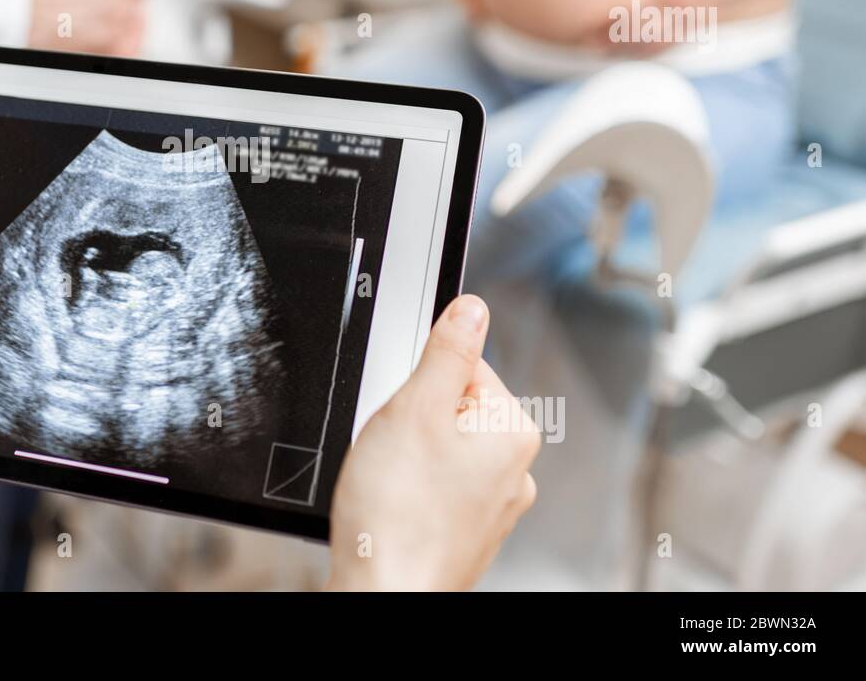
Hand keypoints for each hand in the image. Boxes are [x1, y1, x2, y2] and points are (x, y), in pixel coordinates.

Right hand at [327, 295, 539, 590]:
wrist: (384, 589)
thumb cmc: (398, 513)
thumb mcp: (415, 407)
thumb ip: (446, 351)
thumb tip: (471, 309)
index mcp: (512, 432)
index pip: (464, 368)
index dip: (419, 384)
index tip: (403, 414)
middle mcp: (514, 471)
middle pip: (452, 409)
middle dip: (413, 422)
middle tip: (394, 451)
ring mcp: (492, 507)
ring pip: (439, 451)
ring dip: (410, 458)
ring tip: (393, 483)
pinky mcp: (467, 532)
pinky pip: (435, 489)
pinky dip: (412, 492)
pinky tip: (395, 507)